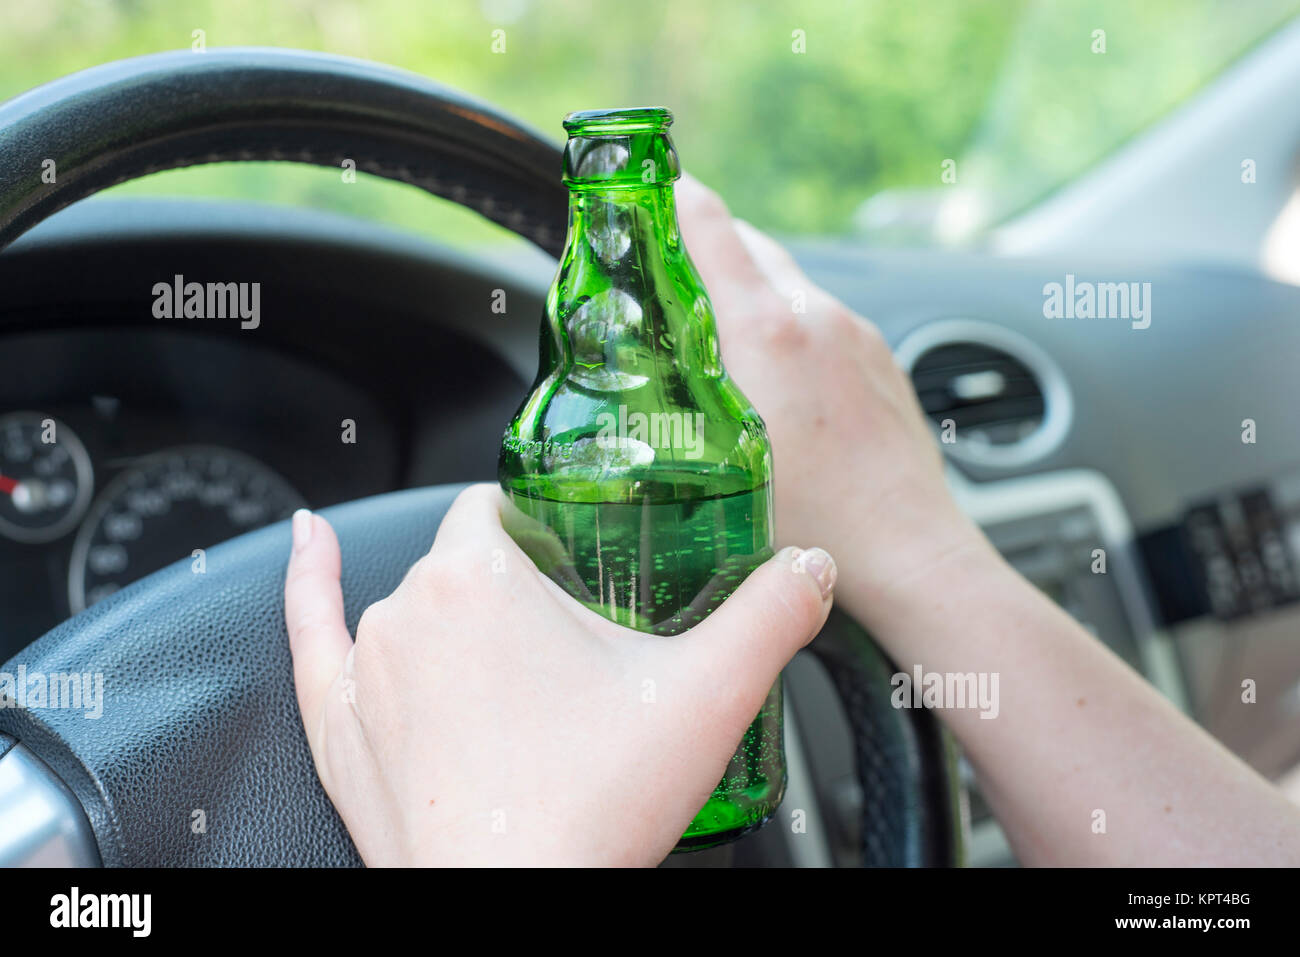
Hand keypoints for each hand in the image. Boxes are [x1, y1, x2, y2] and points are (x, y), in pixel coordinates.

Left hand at [283, 484, 835, 866]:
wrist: (511, 907)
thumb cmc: (588, 810)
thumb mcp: (709, 695)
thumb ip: (771, 614)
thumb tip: (809, 567)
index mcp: (480, 575)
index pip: (500, 506)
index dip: (541, 524)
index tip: (577, 554)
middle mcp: (409, 607)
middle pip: (465, 561)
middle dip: (516, 585)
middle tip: (574, 646)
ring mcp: (366, 667)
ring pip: (415, 605)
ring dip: (458, 621)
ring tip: (517, 674)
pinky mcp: (336, 725)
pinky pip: (310, 631)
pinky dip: (308, 583)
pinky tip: (308, 542)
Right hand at [676, 175, 995, 622]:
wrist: (911, 555)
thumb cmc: (820, 524)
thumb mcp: (715, 462)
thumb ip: (672, 403)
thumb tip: (633, 372)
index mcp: (769, 331)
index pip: (708, 225)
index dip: (666, 200)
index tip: (639, 192)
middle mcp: (818, 316)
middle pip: (748, 245)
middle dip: (702, 248)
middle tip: (660, 275)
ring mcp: (857, 333)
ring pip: (787, 283)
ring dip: (748, 293)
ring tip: (715, 339)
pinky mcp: (880, 357)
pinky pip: (823, 319)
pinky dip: (789, 327)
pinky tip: (774, 381)